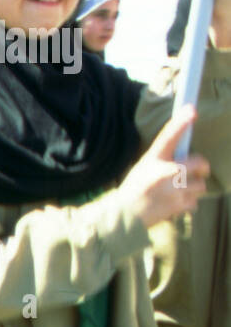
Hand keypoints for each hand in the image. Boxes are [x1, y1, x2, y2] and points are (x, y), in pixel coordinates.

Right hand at [119, 106, 208, 227]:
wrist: (125, 216)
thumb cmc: (134, 190)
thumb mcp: (143, 168)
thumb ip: (164, 161)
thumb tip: (184, 157)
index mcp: (154, 159)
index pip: (168, 136)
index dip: (181, 122)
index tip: (191, 110)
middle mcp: (167, 171)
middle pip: (202, 164)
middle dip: (200, 169)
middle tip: (191, 173)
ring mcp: (176, 189)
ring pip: (201, 185)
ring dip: (192, 189)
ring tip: (176, 193)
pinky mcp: (180, 205)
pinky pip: (195, 202)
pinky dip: (187, 204)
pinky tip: (173, 203)